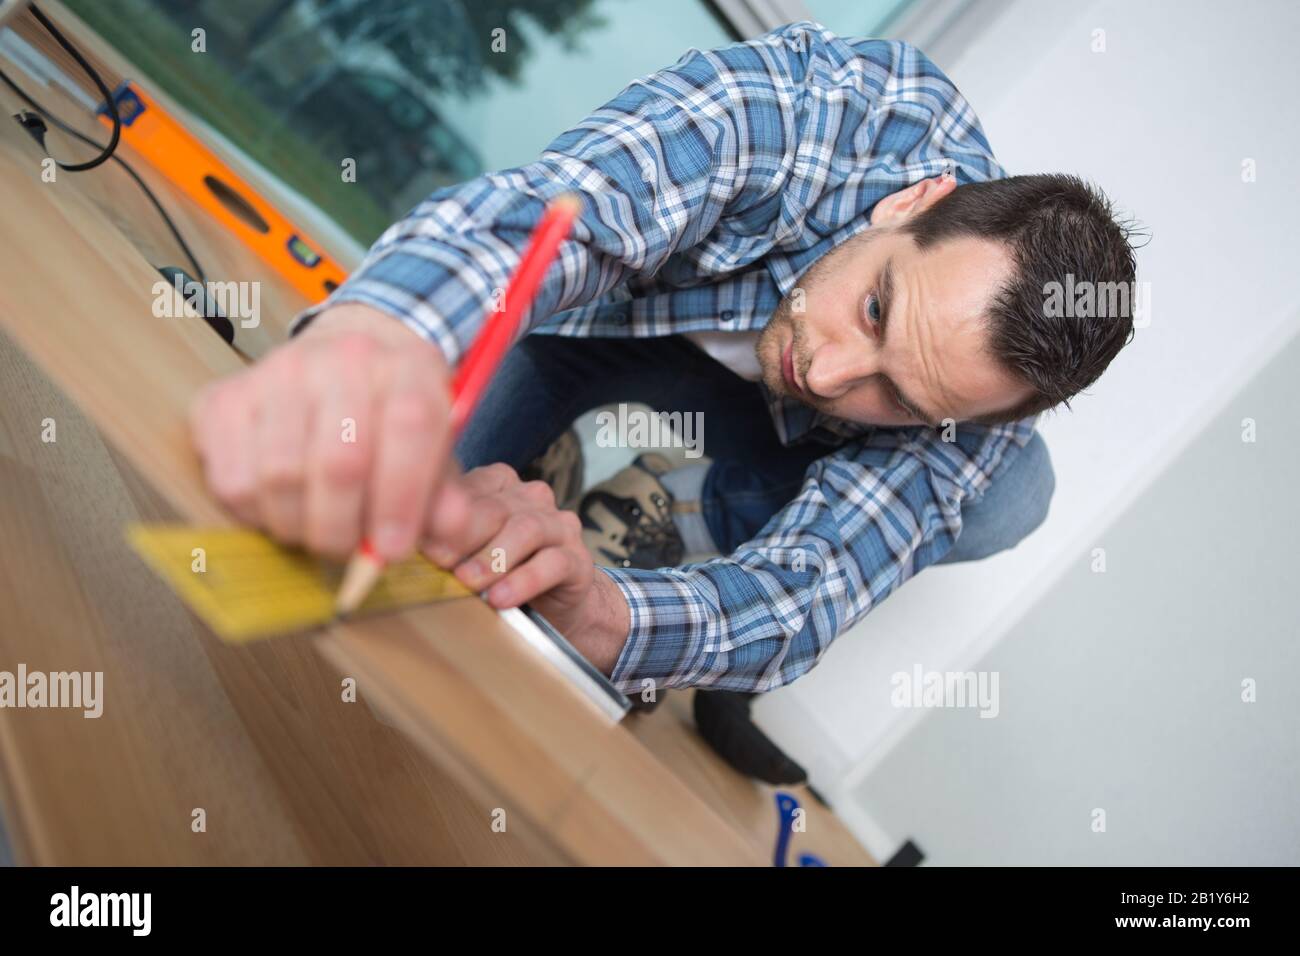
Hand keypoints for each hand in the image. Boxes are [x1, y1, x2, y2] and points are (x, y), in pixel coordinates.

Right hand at [189, 303, 468, 560]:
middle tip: (349, 552)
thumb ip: (445, 496)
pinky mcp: (224, 399)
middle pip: (339, 463)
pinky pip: (231, 480)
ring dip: (299, 526)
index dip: (401, 502)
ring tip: (316, 530)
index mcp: (407, 367)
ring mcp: (277, 372)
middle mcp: (342, 359)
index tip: (392, 551)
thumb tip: (449, 535)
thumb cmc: (392, 420)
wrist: (341, 360)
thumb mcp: (434, 449)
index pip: (409, 429)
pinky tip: (280, 509)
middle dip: (344, 528)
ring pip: (280, 476)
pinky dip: (256, 515)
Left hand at [430, 464, 629, 673]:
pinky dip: (523, 581)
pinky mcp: (577, 558)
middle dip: (464, 537)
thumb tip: (397, 545)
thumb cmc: (501, 575)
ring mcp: (558, 525)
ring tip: (469, 582)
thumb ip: (442, 541)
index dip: (442, 515)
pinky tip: (501, 598)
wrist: (558, 608)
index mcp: (499, 484)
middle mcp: (531, 497)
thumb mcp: (467, 553)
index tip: (418, 541)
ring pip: (526, 529)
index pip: (469, 489)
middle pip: (495, 508)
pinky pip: (552, 563)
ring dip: (493, 558)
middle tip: (439, 562)